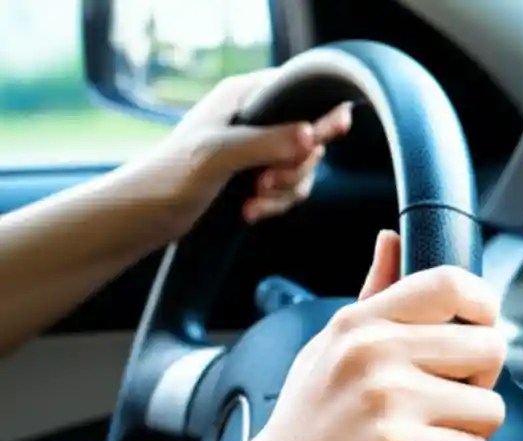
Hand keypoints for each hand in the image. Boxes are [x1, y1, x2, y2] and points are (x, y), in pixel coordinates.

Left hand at [138, 69, 352, 238]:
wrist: (142, 216)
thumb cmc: (168, 176)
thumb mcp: (218, 154)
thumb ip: (266, 142)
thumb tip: (312, 135)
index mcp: (243, 96)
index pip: (298, 91)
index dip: (320, 113)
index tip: (329, 133)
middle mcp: (254, 118)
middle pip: (308, 138)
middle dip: (295, 168)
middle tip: (267, 182)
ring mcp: (256, 149)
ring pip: (301, 168)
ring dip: (285, 191)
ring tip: (255, 202)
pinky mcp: (255, 177)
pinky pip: (288, 190)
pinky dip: (276, 204)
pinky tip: (251, 213)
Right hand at [233, 231, 506, 440]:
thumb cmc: (306, 424)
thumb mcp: (330, 345)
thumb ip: (374, 294)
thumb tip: (391, 240)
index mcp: (363, 322)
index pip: (453, 284)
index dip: (485, 310)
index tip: (478, 337)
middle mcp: (375, 351)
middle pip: (490, 346)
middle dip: (484, 382)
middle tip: (453, 403)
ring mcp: (386, 399)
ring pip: (490, 406)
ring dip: (473, 432)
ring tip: (437, 439)